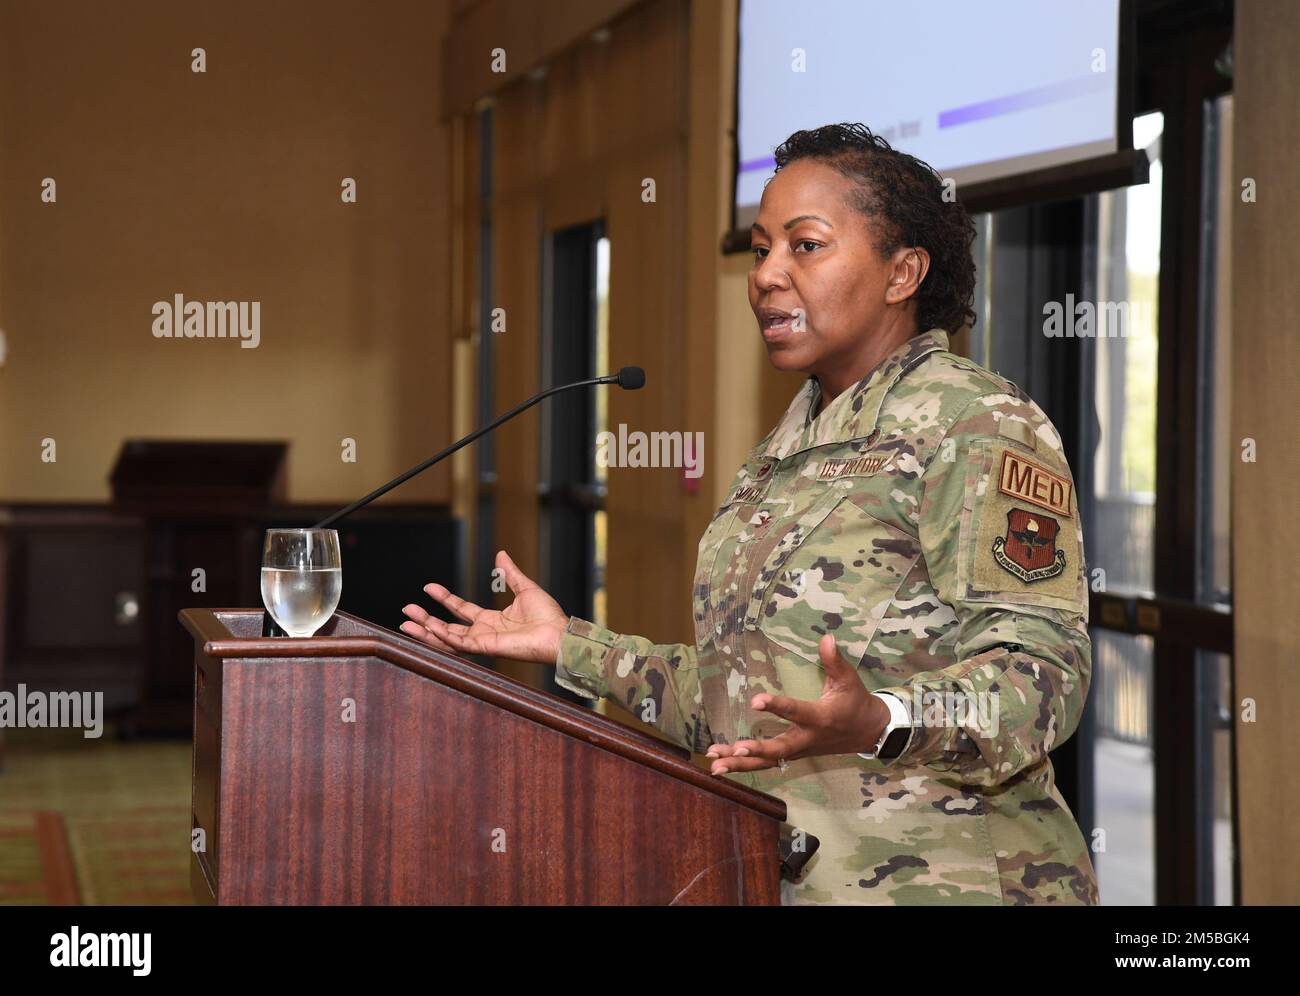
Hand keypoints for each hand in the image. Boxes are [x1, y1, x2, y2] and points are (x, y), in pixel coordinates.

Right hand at [400, 549, 568, 664]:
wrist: (558, 632)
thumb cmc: (548, 616)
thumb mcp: (525, 588)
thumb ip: (510, 573)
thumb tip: (500, 555)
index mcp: (492, 620)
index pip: (461, 609)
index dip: (444, 599)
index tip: (428, 587)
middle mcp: (484, 632)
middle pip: (447, 627)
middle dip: (426, 619)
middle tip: (407, 610)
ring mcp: (483, 642)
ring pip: (447, 638)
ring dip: (426, 630)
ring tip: (407, 621)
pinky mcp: (487, 648)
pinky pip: (460, 643)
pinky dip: (442, 636)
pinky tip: (428, 627)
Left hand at [705, 633, 889, 774]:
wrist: (868, 732)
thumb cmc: (855, 702)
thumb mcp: (848, 680)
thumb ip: (834, 660)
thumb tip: (827, 637)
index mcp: (820, 717)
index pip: (795, 711)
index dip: (776, 706)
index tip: (755, 701)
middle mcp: (807, 738)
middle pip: (779, 749)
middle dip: (755, 751)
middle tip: (733, 749)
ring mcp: (799, 750)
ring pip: (768, 761)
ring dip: (741, 764)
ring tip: (715, 764)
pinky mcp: (794, 755)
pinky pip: (768, 763)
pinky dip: (745, 765)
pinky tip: (722, 765)